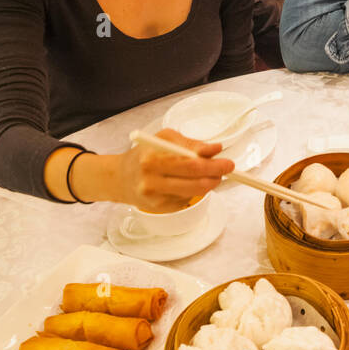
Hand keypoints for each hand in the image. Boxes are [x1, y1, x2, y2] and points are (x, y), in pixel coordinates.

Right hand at [115, 129, 232, 212]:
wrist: (121, 178)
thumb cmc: (145, 155)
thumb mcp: (165, 140)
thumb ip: (191, 144)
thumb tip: (215, 149)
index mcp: (152, 159)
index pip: (190, 164)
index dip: (213, 164)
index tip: (227, 162)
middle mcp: (152, 180)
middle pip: (196, 182)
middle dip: (216, 175)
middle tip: (226, 168)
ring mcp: (156, 198)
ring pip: (195, 193)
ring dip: (209, 183)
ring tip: (208, 174)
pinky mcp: (160, 209)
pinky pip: (187, 200)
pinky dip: (194, 191)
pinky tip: (186, 183)